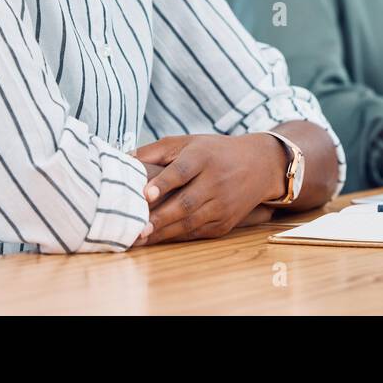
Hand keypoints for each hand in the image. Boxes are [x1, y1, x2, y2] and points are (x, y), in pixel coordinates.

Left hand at [129, 134, 287, 245]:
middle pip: (186, 202)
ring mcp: (223, 204)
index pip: (183, 170)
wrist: (260, 165)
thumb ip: (155, 150)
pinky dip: (178, 237)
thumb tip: (122, 160)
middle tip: (136, 229)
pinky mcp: (226, 222)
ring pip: (191, 222)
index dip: (164, 182)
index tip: (146, 194)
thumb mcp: (188, 142)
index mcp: (204, 157)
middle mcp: (216, 180)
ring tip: (140, 239)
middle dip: (160, 218)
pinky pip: (199, 232)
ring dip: (165, 232)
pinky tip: (159, 240)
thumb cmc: (214, 152)